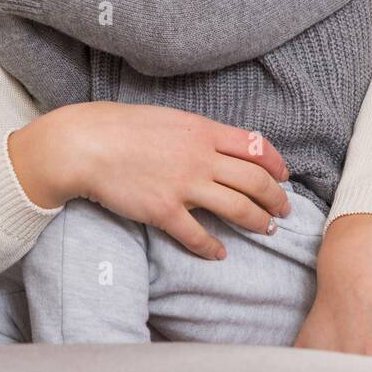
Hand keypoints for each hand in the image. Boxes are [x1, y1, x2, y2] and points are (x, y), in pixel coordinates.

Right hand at [15, 102, 294, 259]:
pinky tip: (219, 253)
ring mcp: (183, 186)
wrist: (87, 143)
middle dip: (276, 198)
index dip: (276, 164)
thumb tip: (221, 146)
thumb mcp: (171, 118)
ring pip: (237, 208)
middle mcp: (200, 158)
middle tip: (283, 210)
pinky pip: (197, 235)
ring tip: (265, 229)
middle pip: (255, 180)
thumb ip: (199, 134)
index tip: (284, 175)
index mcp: (203, 131)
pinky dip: (212, 247)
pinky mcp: (163, 211)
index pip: (255, 147)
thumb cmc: (123, 127)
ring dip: (257, 221)